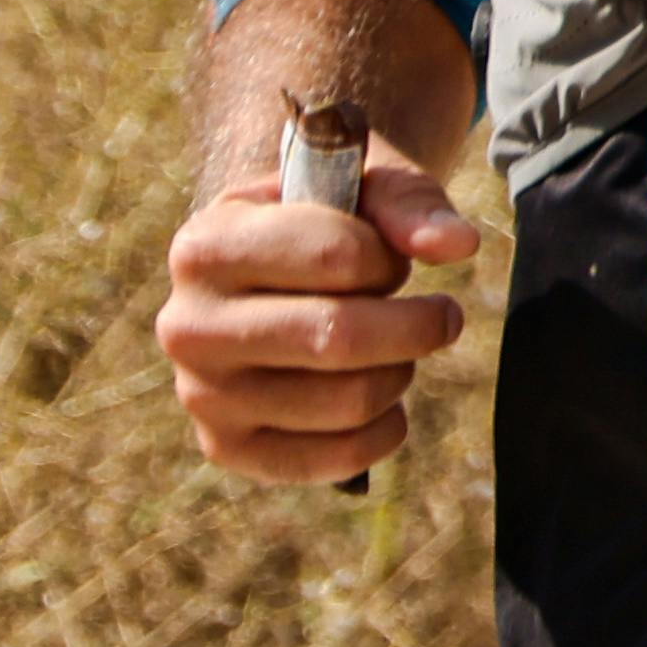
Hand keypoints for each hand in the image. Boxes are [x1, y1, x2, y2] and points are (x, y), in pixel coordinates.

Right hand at [161, 146, 475, 486]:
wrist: (258, 280)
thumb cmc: (317, 224)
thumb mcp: (355, 188)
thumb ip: (408, 204)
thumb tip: (458, 245)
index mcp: (205, 247)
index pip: (335, 254)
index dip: (389, 258)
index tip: (393, 260)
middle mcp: (188, 326)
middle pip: (339, 337)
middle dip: (416, 325)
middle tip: (439, 315)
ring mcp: (202, 395)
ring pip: (348, 400)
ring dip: (400, 373)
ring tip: (397, 349)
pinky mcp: (230, 449)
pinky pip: (338, 458)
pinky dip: (387, 429)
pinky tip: (385, 398)